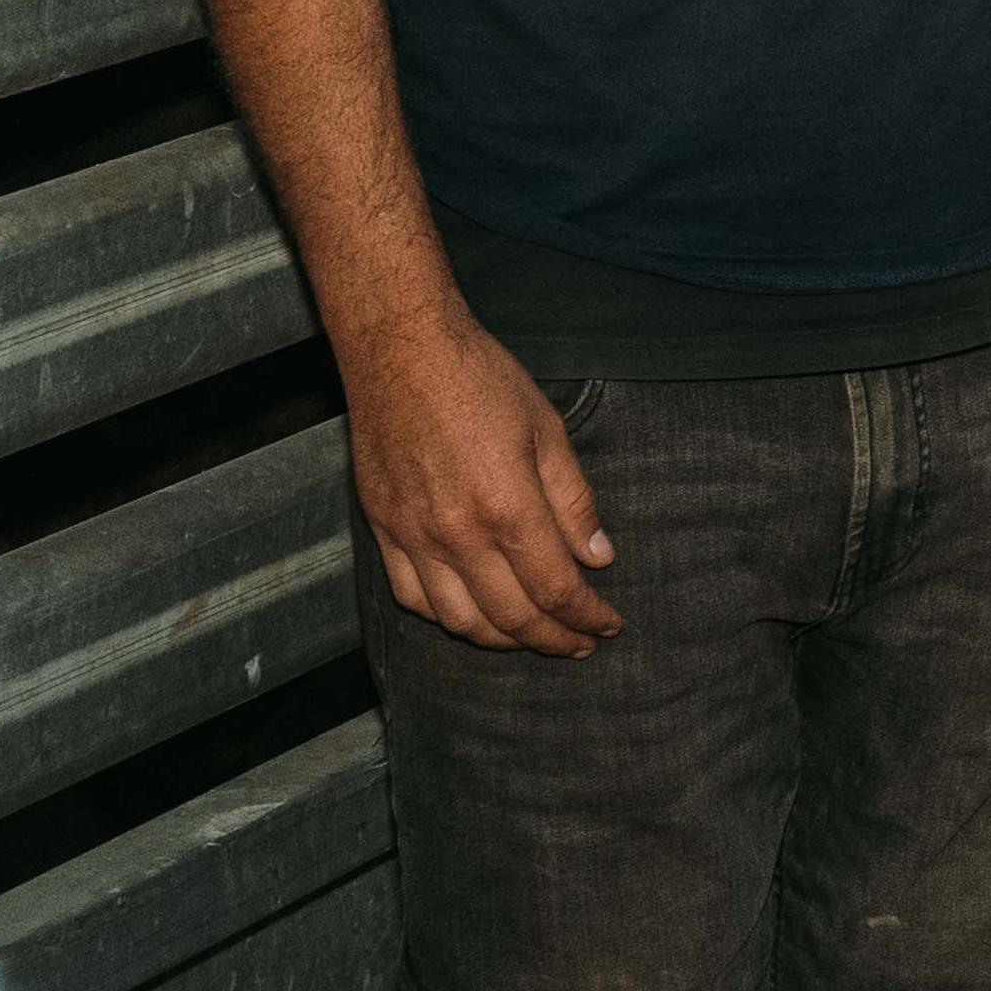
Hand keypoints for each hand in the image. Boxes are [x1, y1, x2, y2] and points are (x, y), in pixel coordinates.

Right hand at [345, 312, 620, 652]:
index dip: (587, 617)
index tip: (608, 626)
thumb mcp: (548, 429)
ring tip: (532, 635)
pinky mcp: (383, 529)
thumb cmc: (481, 379)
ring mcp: (413, 536)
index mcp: (507, 506)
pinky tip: (473, 612)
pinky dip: (448, 618)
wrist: (401, 349)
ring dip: (502, 640)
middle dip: (553, 639)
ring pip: (459, 620)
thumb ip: (574, 502)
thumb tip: (599, 558)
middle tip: (579, 642)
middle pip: (511, 617)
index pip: (555, 589)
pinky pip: (413, 598)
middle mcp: (457, 534)